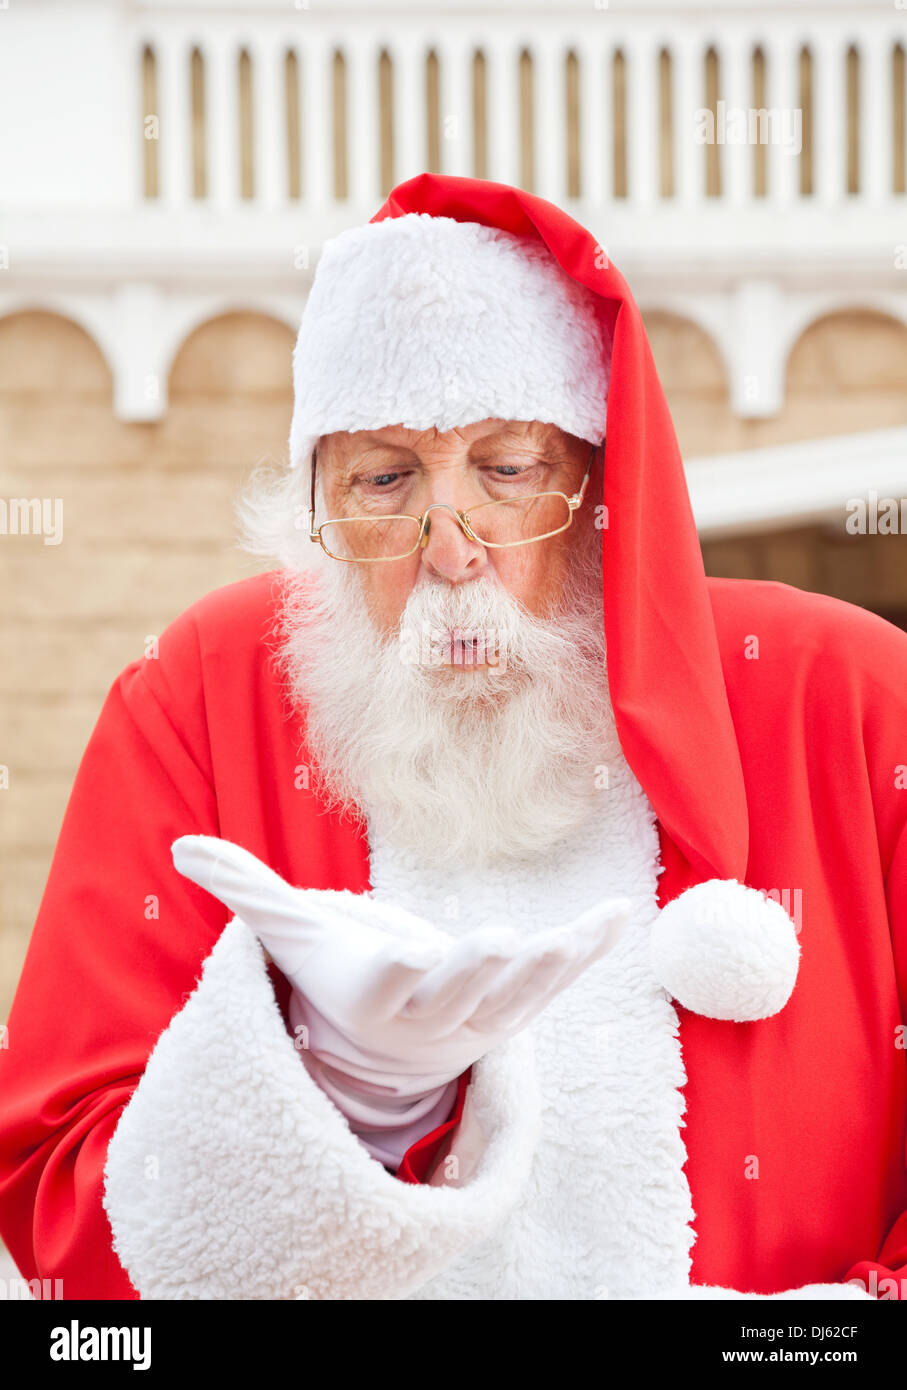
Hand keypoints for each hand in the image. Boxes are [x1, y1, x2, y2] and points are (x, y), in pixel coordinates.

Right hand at [172, 834, 631, 1089]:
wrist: (390, 1043)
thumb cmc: (339, 974)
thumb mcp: (295, 937)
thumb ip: (247, 891)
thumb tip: (181, 848)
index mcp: (378, 993)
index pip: (387, 984)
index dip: (400, 970)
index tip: (409, 952)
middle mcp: (436, 1013)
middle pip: (460, 996)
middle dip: (480, 972)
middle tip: (503, 942)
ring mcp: (486, 1014)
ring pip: (521, 997)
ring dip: (549, 967)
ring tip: (575, 934)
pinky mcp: (522, 1004)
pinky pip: (561, 979)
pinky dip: (589, 950)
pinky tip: (619, 914)